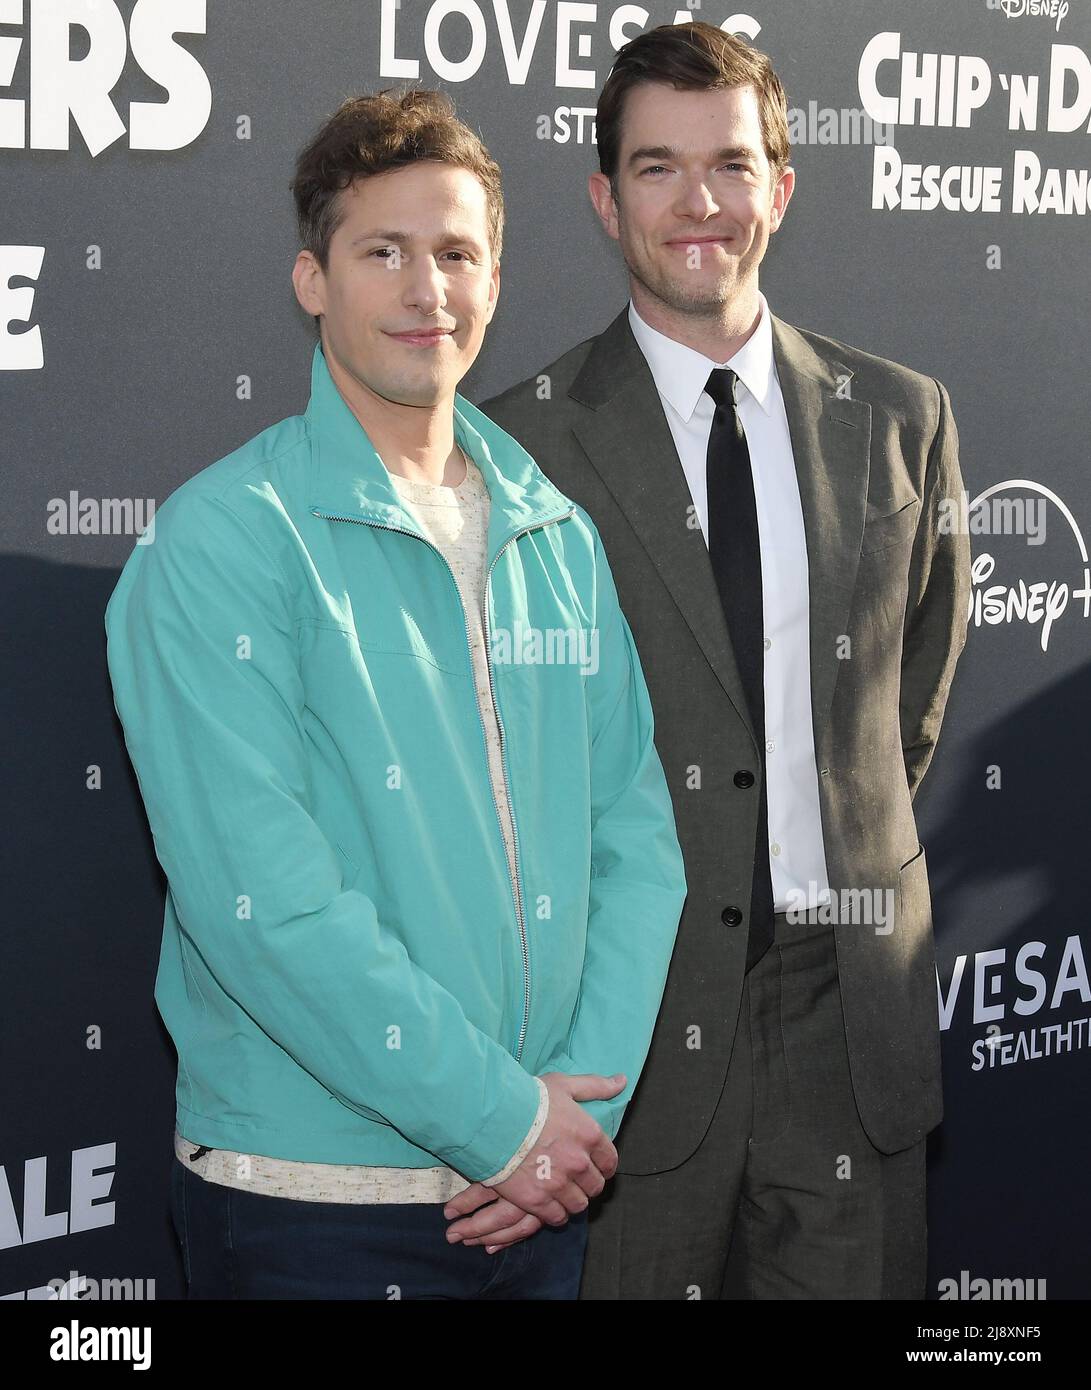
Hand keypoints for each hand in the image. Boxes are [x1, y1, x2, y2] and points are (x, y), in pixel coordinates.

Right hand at [443, 1070, 625, 1250]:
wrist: (493, 1119)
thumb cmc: (528, 1098)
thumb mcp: (564, 1085)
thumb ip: (595, 1086)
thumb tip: (621, 1081)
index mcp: (589, 1135)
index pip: (610, 1162)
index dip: (603, 1166)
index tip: (594, 1166)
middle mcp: (579, 1162)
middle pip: (595, 1186)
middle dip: (588, 1184)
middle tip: (574, 1179)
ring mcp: (559, 1184)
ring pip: (578, 1205)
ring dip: (572, 1200)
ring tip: (560, 1192)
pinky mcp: (538, 1200)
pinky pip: (557, 1217)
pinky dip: (555, 1214)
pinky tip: (547, 1204)